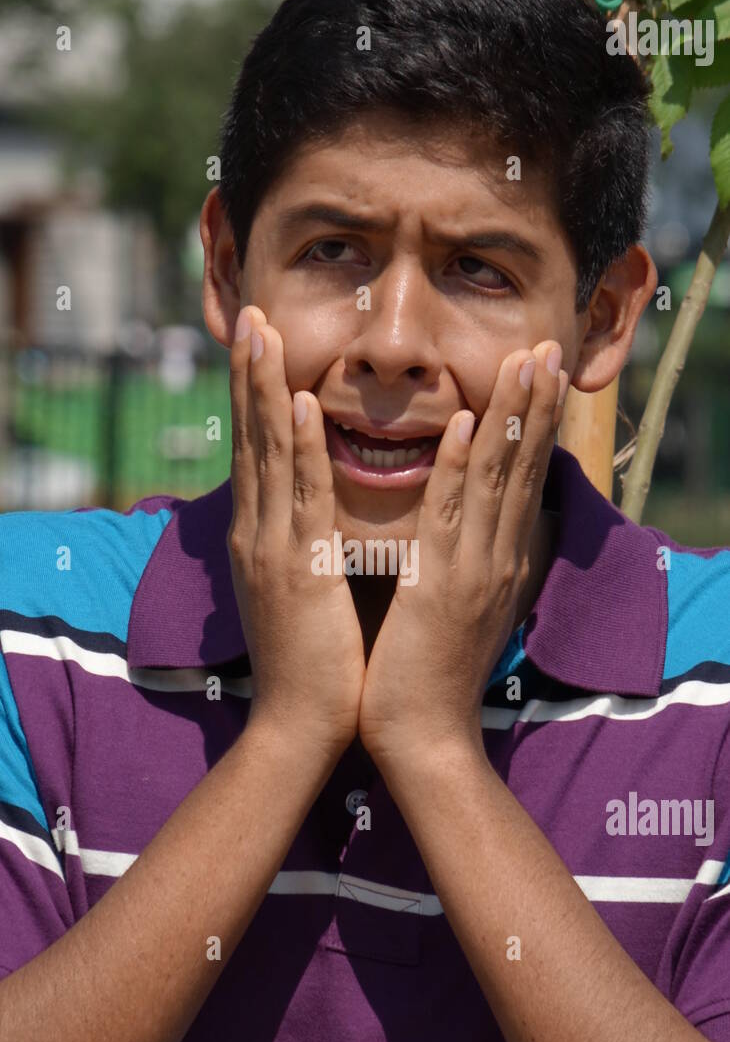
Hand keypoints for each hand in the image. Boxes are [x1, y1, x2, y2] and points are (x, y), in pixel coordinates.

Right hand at [226, 305, 365, 756]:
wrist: (302, 726)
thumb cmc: (318, 663)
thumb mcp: (306, 592)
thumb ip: (309, 547)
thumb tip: (324, 516)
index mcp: (264, 539)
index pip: (258, 453)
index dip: (255, 396)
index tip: (258, 347)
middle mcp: (258, 534)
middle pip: (252, 439)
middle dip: (250, 375)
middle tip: (249, 314)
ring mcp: (272, 550)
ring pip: (270, 456)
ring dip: (268, 390)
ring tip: (264, 331)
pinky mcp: (300, 571)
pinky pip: (302, 498)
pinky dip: (299, 449)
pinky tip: (301, 405)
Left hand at [358, 342, 567, 767]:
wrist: (423, 739)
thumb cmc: (427, 675)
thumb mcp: (457, 608)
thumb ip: (468, 562)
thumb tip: (476, 532)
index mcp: (496, 561)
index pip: (521, 478)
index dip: (533, 423)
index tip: (541, 374)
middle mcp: (496, 559)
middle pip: (522, 468)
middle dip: (535, 404)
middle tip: (549, 348)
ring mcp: (474, 571)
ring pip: (498, 481)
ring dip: (511, 417)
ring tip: (525, 363)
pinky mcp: (441, 588)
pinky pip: (453, 517)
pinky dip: (463, 468)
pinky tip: (471, 424)